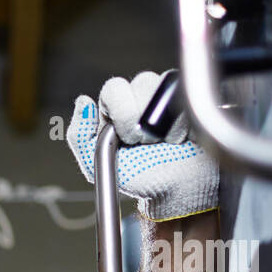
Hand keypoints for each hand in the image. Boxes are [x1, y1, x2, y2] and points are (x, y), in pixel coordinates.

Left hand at [67, 70, 218, 222]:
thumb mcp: (96, 162)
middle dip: (141, 115)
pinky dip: (180, 122)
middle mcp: (140, 96)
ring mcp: (166, 97)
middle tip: (144, 141)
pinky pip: (187, 98)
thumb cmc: (136, 176)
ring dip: (161, 120)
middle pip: (141, 82)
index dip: (121, 110)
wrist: (171, 190)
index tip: (126, 136)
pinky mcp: (191, 102)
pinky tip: (177, 138)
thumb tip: (83, 102)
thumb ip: (80, 135)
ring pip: (163, 87)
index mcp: (115, 106)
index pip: (114, 88)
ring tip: (161, 141)